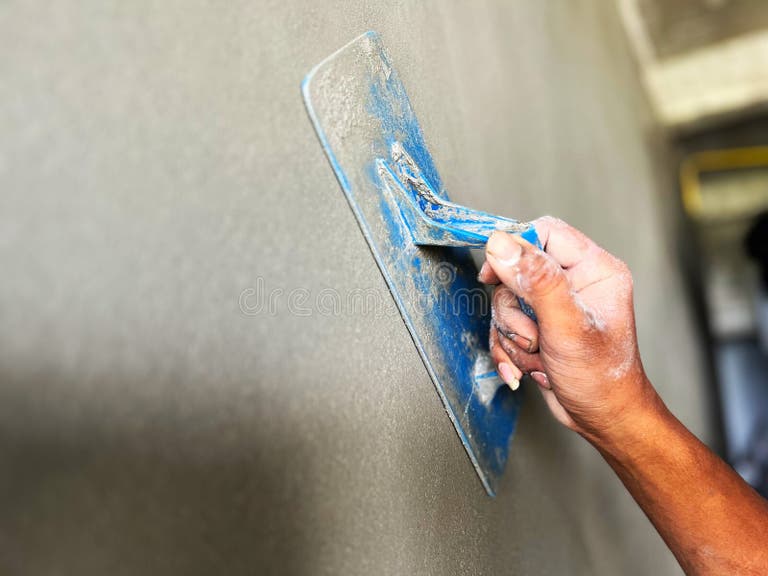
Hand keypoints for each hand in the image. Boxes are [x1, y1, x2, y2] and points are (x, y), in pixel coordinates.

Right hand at [479, 216, 655, 440]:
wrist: (602, 418)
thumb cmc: (602, 376)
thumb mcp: (567, 324)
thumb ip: (537, 280)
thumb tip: (502, 243)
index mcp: (593, 268)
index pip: (544, 232)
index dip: (514, 249)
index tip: (495, 275)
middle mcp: (573, 281)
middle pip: (517, 271)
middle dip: (514, 311)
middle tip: (532, 336)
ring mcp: (554, 304)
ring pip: (506, 301)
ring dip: (511, 335)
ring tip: (535, 356)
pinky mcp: (539, 325)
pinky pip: (505, 325)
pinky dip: (508, 348)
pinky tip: (524, 368)